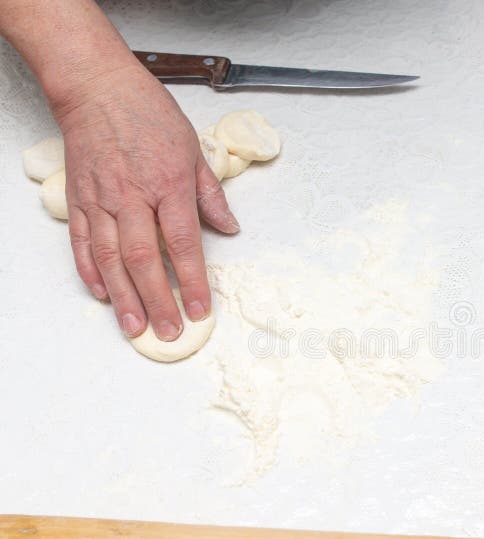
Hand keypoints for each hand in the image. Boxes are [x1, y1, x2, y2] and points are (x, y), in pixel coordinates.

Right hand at [55, 65, 238, 340]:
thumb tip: (229, 228)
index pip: (184, 243)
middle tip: (168, 331)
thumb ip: (210, 194)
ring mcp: (101, 199)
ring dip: (123, 296)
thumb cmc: (148, 113)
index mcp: (169, 185)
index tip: (199, 309)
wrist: (97, 86)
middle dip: (158, 300)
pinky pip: (81, 241)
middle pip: (145, 258)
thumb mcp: (193, 149)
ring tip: (134, 326)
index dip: (192, 280)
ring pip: (110, 257)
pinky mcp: (78, 199)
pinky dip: (89, 270)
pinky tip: (101, 294)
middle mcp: (133, 196)